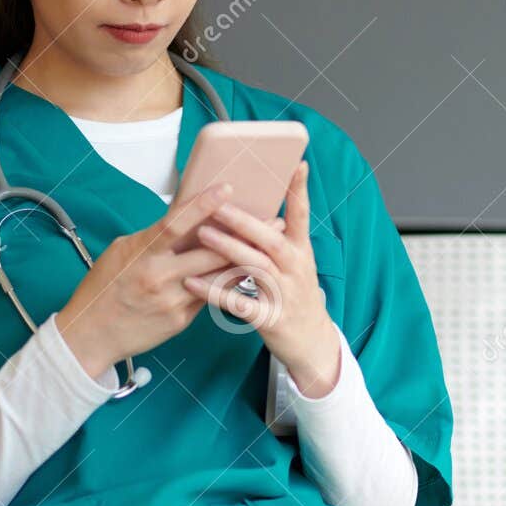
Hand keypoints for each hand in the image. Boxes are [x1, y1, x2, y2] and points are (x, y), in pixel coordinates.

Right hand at [54, 181, 278, 377]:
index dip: (203, 205)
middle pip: (210, 251)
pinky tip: (246, 272)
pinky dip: (227, 282)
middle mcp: (159, 276)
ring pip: (217, 276)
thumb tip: (184, 215)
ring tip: (268, 245)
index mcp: (142, 253)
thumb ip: (155, 236)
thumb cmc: (105, 287)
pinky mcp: (181, 319)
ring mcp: (173, 300)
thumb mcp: (123, 251)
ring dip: (245, 259)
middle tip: (271, 219)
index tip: (228, 189)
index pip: (177, 223)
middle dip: (243, 234)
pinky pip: (210, 296)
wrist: (90, 335)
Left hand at [182, 162, 340, 396]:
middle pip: (271, 239)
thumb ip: (274, 238)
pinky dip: (216, 292)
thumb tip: (248, 208)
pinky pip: (240, 304)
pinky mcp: (271, 318)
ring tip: (203, 234)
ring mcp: (285, 294)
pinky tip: (193, 282)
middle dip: (245, 221)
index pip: (301, 215)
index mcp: (300, 250)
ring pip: (256, 266)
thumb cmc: (295, 296)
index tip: (297, 164)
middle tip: (218, 204)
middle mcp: (295, 268)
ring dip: (229, 249)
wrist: (312, 341)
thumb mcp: (294, 264)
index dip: (299, 190)